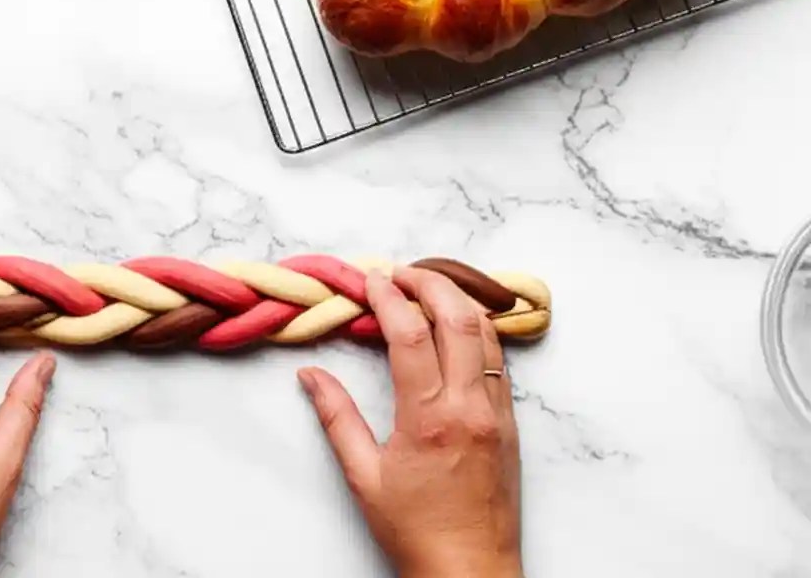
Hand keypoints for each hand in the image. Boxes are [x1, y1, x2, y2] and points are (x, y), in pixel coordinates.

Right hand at [298, 267, 522, 577]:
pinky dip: (479, 331)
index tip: (372, 279)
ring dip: (459, 301)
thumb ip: (336, 418)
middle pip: (459, 319)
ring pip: (488, 334)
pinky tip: (458, 326)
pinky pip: (500, 361)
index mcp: (429, 419)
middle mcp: (470, 407)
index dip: (389, 298)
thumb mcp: (363, 477)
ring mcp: (497, 413)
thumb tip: (310, 375)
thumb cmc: (415, 530)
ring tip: (428, 287)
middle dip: (430, 283)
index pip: (411, 335)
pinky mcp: (511, 423)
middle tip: (401, 273)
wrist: (470, 571)